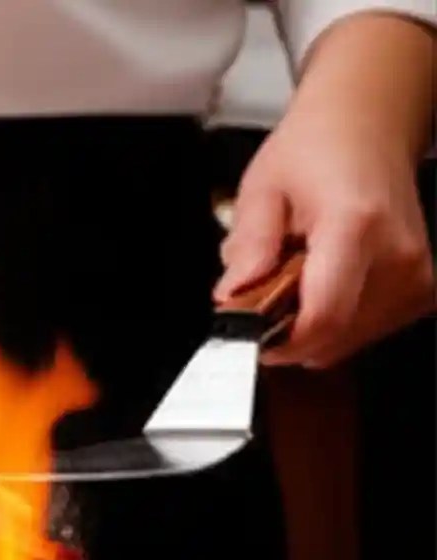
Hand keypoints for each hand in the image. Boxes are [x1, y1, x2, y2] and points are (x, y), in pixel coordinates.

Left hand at [213, 14, 434, 368]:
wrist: (366, 128)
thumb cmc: (316, 150)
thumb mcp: (262, 188)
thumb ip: (249, 246)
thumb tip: (232, 297)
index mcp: (357, 225)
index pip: (322, 317)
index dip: (277, 339)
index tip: (246, 330)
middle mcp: (398, 256)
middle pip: (331, 336)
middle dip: (284, 326)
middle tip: (263, 288)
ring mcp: (416, 276)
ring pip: (344, 341)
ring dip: (307, 322)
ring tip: (296, 273)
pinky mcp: (420, 290)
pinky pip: (362, 331)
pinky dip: (332, 316)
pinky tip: (321, 279)